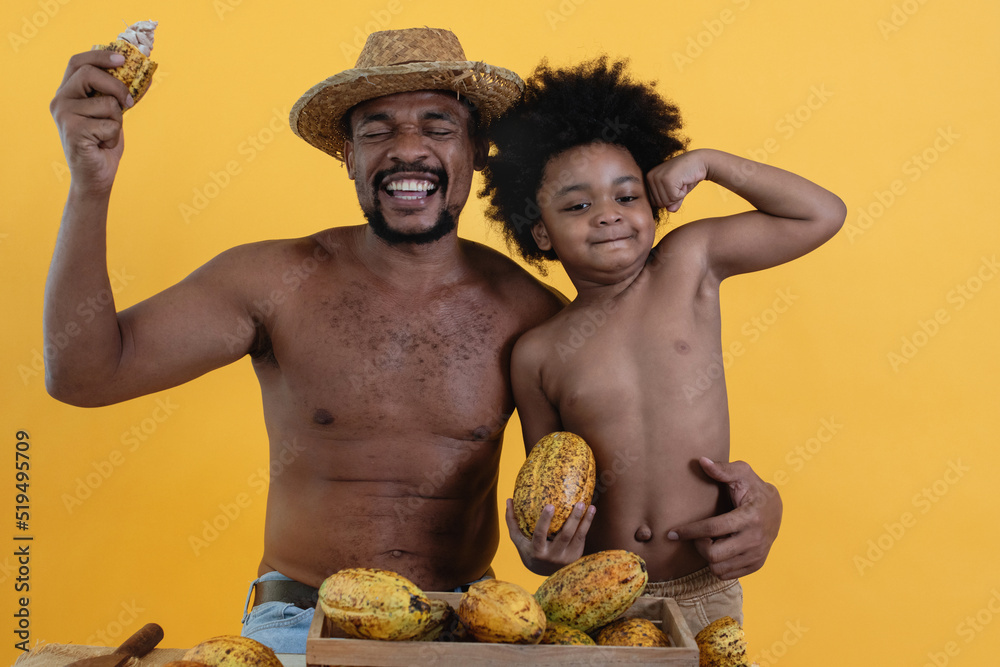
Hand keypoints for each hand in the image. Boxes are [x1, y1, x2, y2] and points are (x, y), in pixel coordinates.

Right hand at [50, 50, 133, 193]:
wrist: (96, 177)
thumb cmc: (104, 144)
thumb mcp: (113, 114)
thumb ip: (119, 94)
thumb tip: (146, 75)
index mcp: (67, 92)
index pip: (78, 62)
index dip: (100, 56)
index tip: (123, 58)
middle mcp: (60, 100)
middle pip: (89, 73)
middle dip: (117, 86)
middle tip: (129, 102)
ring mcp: (64, 114)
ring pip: (106, 102)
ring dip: (117, 120)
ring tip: (106, 134)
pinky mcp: (73, 130)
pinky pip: (109, 124)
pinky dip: (114, 136)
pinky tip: (103, 145)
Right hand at [505, 498, 594, 575]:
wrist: (544, 574)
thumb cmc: (530, 552)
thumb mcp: (519, 541)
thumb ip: (512, 522)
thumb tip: (508, 499)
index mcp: (537, 551)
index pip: (540, 535)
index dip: (545, 521)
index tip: (550, 505)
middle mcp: (553, 556)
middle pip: (565, 536)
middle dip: (573, 519)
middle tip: (579, 503)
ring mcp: (566, 558)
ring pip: (577, 537)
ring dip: (584, 521)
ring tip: (589, 505)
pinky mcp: (575, 557)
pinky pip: (582, 539)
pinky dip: (587, 525)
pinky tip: (591, 512)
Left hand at [645, 150, 709, 211]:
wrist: (700, 161)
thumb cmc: (687, 175)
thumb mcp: (677, 191)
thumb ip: (671, 202)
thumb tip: (670, 210)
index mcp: (649, 178)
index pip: (653, 202)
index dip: (668, 198)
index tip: (675, 185)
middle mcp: (650, 177)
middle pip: (659, 203)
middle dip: (673, 197)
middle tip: (680, 183)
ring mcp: (658, 177)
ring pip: (666, 201)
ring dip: (679, 195)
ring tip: (682, 181)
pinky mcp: (667, 180)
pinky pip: (674, 198)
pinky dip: (683, 193)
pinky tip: (684, 181)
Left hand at [667, 457, 781, 579]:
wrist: (777, 508)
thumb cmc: (753, 488)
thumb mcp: (741, 473)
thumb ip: (722, 469)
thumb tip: (701, 461)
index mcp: (750, 517)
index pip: (712, 530)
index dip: (689, 531)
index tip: (672, 533)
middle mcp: (755, 539)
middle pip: (714, 555)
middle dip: (699, 545)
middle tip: (699, 535)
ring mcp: (757, 554)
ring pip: (719, 568)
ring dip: (708, 556)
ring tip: (710, 541)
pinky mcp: (756, 564)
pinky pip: (728, 574)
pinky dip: (718, 564)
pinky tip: (719, 548)